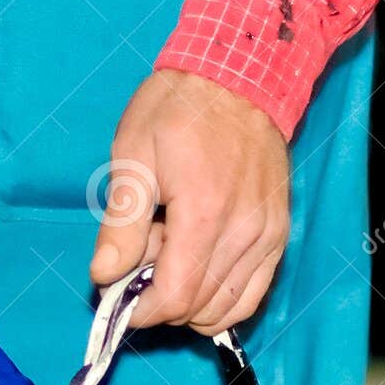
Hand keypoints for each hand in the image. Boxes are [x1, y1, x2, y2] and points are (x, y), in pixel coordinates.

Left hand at [89, 69, 289, 335]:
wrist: (241, 73)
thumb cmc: (179, 109)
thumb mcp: (133, 156)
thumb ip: (121, 224)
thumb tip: (104, 276)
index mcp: (204, 214)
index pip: (174, 297)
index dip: (142, 311)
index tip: (121, 297)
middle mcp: (245, 233)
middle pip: (199, 308)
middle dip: (162, 301)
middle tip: (143, 257)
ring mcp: (269, 236)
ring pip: (228, 308)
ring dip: (191, 300)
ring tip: (171, 254)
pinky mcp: (280, 235)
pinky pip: (253, 293)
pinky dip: (222, 297)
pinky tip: (199, 266)